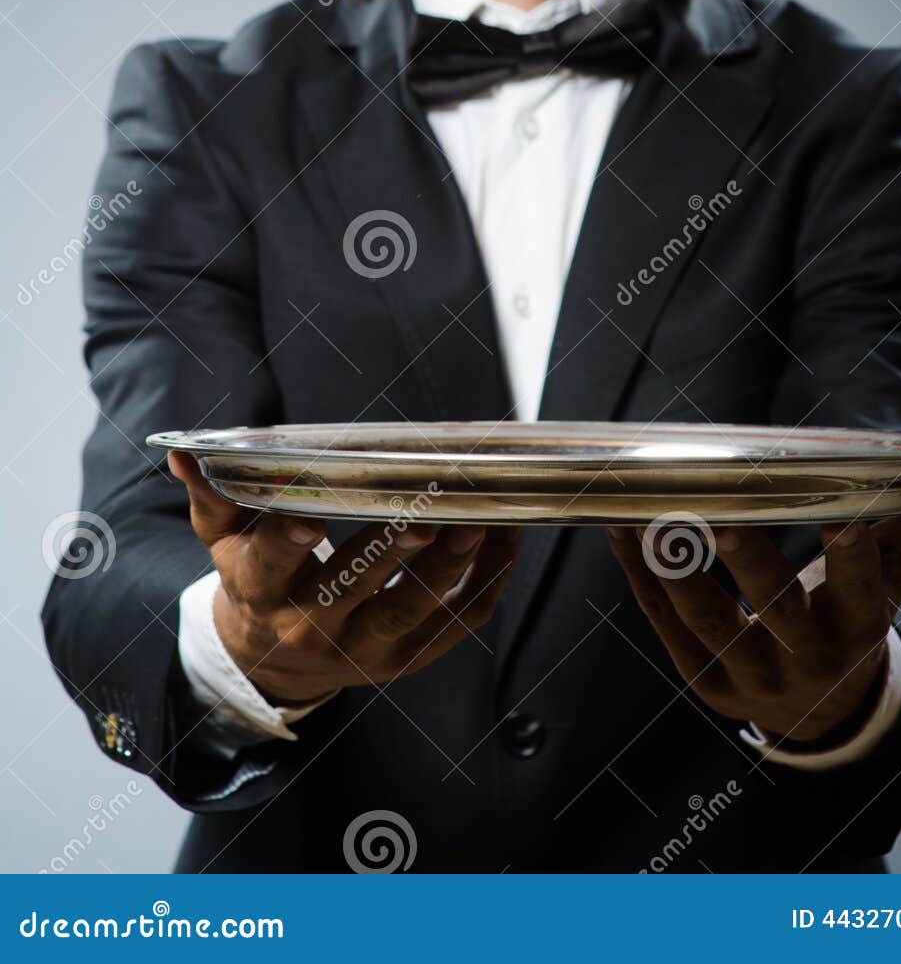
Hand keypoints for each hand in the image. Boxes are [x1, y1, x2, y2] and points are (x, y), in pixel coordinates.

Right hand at [168, 450, 519, 706]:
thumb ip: (213, 495)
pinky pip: (455, 625)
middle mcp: (313, 629)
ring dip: (450, 569)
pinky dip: (485, 584)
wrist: (273, 659)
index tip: (309, 519)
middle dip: (393, 554)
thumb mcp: (224, 541)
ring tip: (479, 523)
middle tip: (426, 514)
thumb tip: (183, 452)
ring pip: (413, 614)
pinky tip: (504, 540)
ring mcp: (365, 652)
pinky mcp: (406, 660)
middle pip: (355, 593)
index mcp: (262, 594)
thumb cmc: (253, 579)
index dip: (287, 544)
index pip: (271, 568)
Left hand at [606, 464, 900, 745]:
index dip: (853, 560)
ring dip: (675, 570)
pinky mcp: (703, 679)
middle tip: (728, 522)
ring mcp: (748, 675)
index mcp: (857, 629)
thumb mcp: (889, 585)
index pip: (862, 593)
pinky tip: (621, 532)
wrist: (817, 713)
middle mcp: (804, 658)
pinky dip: (643, 579)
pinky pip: (666, 626)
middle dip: (753, 568)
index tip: (844, 519)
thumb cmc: (850, 622)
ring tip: (648, 517)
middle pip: (778, 614)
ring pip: (708, 623)